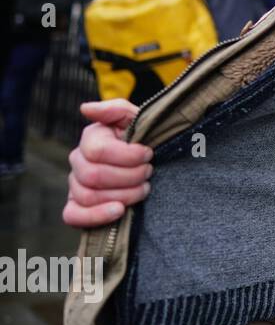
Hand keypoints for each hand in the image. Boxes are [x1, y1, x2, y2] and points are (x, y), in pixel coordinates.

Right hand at [63, 99, 152, 228]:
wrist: (151, 164)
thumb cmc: (144, 140)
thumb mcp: (136, 119)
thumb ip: (116, 110)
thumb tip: (86, 108)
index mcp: (91, 139)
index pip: (98, 151)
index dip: (128, 155)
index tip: (149, 154)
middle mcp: (78, 161)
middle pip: (94, 176)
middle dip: (130, 176)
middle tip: (149, 172)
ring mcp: (75, 185)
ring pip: (89, 196)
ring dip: (124, 195)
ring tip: (144, 188)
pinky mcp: (77, 206)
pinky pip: (73, 216)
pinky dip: (96, 215)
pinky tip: (119, 210)